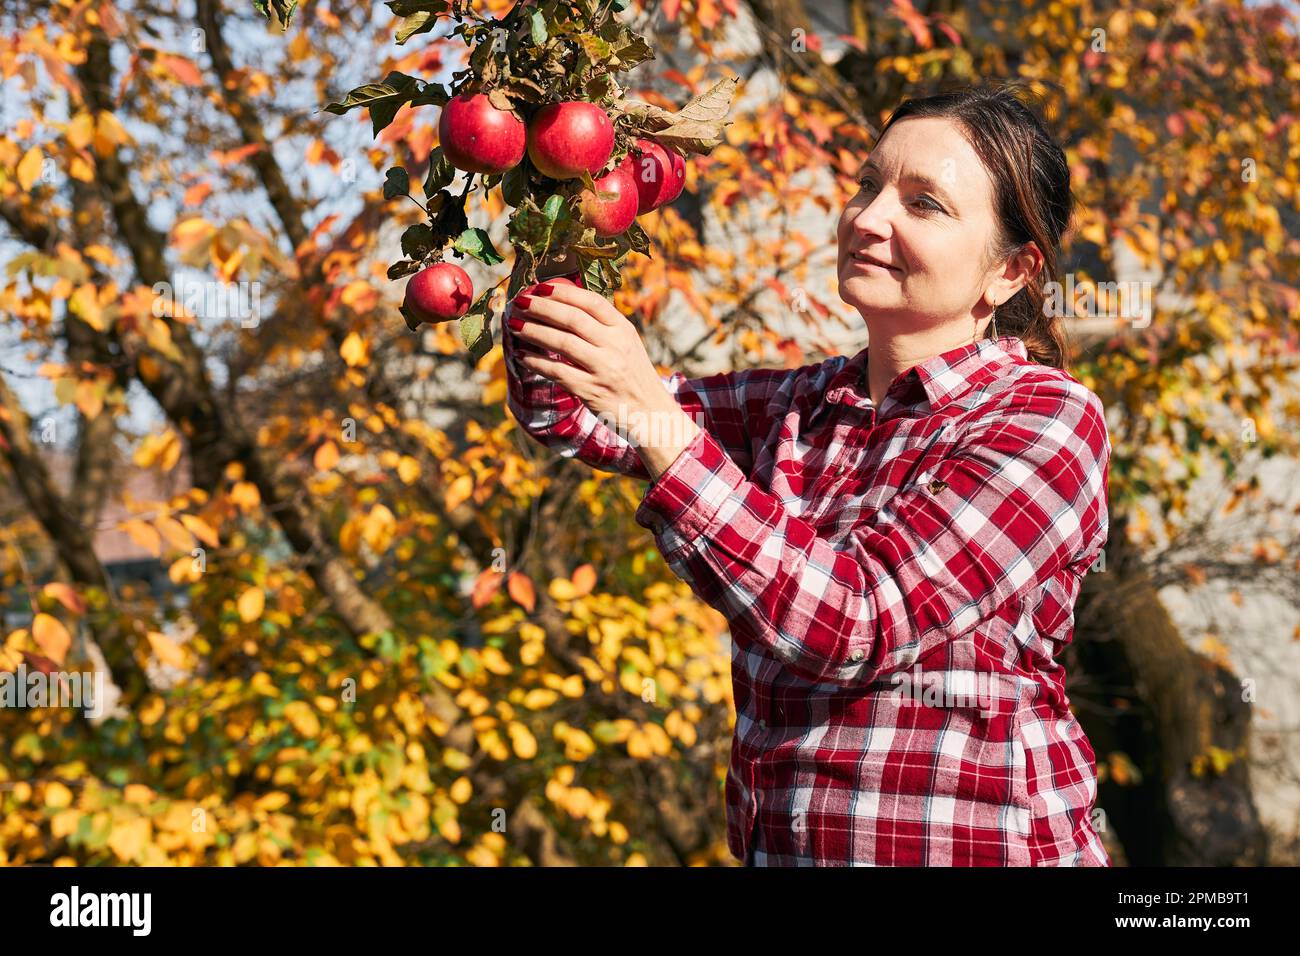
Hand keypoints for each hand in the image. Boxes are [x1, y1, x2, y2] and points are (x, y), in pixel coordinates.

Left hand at [508, 281, 699, 475]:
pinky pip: (557, 372)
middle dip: (541, 308)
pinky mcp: (591, 391)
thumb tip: (565, 304)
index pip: (592, 302)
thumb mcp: (627, 344)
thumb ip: (604, 326)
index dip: (563, 292)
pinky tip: (522, 356)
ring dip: (534, 331)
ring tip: (515, 325)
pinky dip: (536, 362)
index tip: (540, 287)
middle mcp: (615, 346)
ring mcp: (603, 369)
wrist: (651, 414)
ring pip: (562, 343)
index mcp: (624, 330)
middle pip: (572, 319)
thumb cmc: (634, 376)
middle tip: (519, 303)